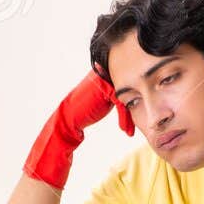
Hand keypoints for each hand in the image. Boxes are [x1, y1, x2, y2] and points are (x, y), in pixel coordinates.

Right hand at [23, 65, 134, 189]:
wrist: (68, 118)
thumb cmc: (86, 110)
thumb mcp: (104, 99)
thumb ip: (115, 93)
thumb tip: (135, 97)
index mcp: (104, 73)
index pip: (127, 85)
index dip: (133, 102)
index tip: (133, 120)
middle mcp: (104, 72)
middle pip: (129, 90)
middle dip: (133, 110)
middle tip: (134, 126)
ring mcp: (104, 79)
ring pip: (127, 97)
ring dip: (129, 117)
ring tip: (129, 131)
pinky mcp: (105, 89)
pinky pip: (122, 103)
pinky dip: (124, 118)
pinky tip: (124, 130)